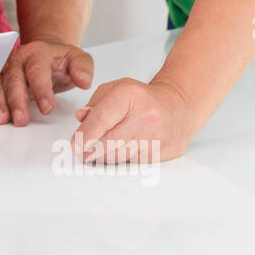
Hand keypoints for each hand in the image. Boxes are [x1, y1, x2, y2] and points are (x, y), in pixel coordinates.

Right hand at [0, 37, 93, 125]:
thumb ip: (83, 68)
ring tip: (0, 119)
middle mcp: (17, 59)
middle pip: (14, 79)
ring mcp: (5, 69)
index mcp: (37, 52)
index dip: (41, 89)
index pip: (37, 71)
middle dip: (16, 100)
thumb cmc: (60, 60)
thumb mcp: (78, 59)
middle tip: (20, 119)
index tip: (47, 108)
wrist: (45, 53)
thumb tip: (83, 81)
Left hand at [71, 77, 196, 163]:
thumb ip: (95, 104)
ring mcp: (155, 137)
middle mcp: (145, 116)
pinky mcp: (160, 155)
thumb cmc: (143, 99)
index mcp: (130, 95)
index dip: (84, 135)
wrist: (178, 108)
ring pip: (117, 157)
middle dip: (90, 150)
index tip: (76, 144)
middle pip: (107, 143)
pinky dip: (121, 160)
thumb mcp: (116, 90)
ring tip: (105, 147)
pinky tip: (124, 150)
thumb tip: (81, 118)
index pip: (101, 118)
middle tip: (83, 151)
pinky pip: (130, 164)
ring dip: (104, 156)